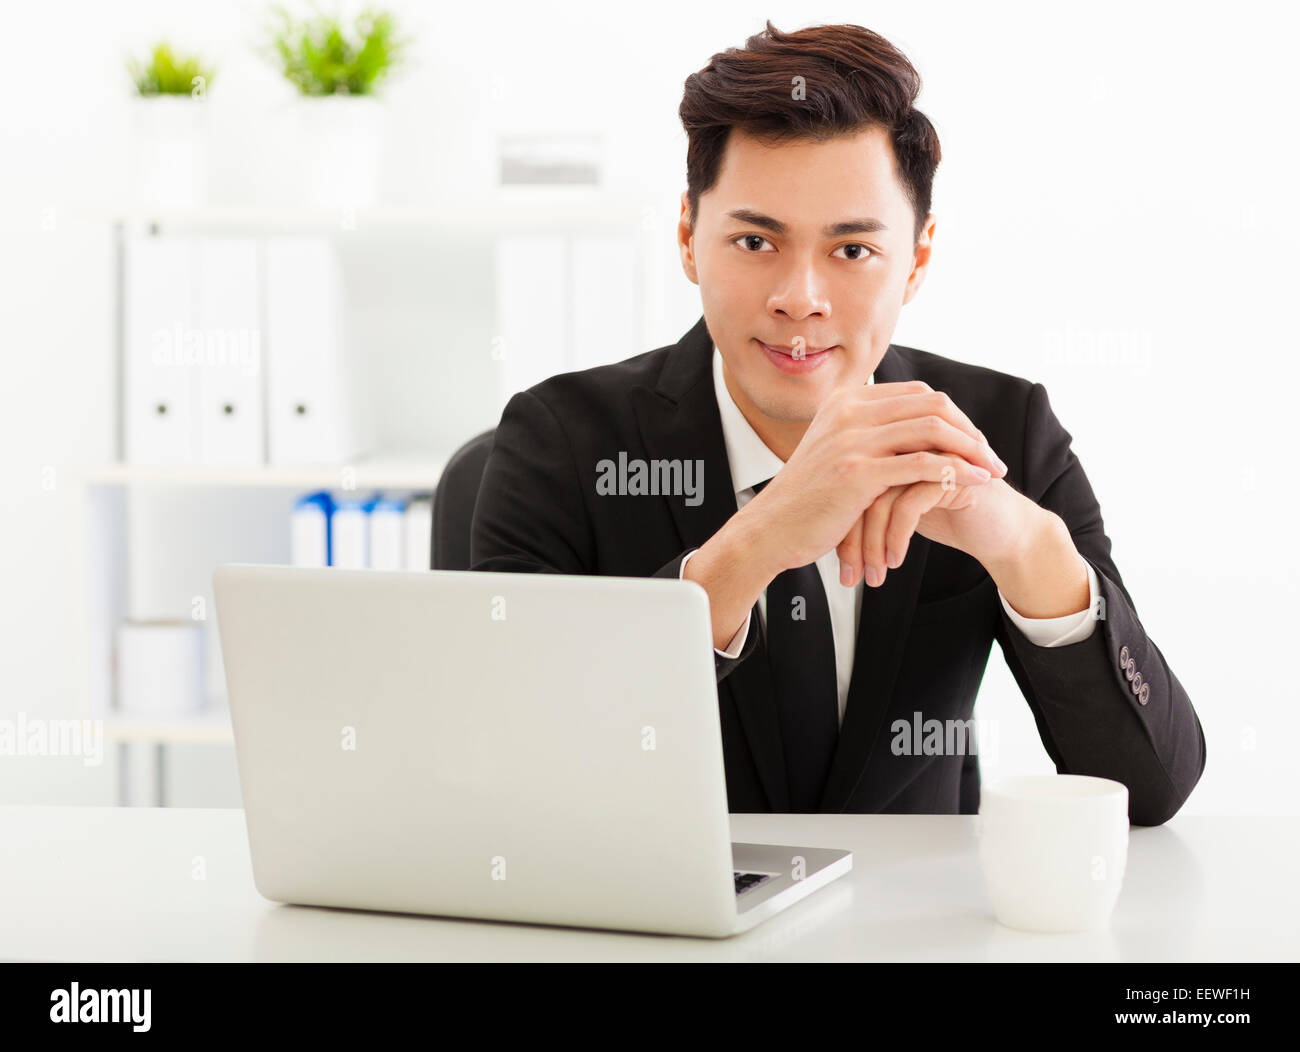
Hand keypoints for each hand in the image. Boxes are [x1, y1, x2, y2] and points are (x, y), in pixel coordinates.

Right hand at [741, 380, 1006, 580]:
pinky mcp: (858, 472)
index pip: (918, 395)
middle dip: (970, 430)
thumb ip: (862, 435)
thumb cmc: (805, 500)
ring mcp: (852, 440)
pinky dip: (956, 472)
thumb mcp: (831, 452)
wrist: (770, 529)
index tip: (972, 442)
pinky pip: (922, 464)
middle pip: (932, 406)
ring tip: (991, 471)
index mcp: (845, 403)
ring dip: (971, 450)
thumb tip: (904, 431)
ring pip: (932, 430)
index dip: (953, 416)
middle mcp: (849, 412)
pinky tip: (975, 485)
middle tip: (991, 456)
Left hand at [848, 462, 1034, 587]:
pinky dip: (896, 536)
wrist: (1001, 531)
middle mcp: (908, 445)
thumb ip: (866, 503)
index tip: (836, 564)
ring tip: (872, 576)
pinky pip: (908, 504)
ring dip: (873, 543)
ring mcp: (930, 455)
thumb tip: (822, 525)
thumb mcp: (898, 511)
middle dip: (850, 536)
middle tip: (847, 575)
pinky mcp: (952, 473)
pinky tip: (895, 561)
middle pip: (859, 486)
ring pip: (881, 495)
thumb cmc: (947, 519)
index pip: (847, 481)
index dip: (838, 524)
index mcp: (891, 448)